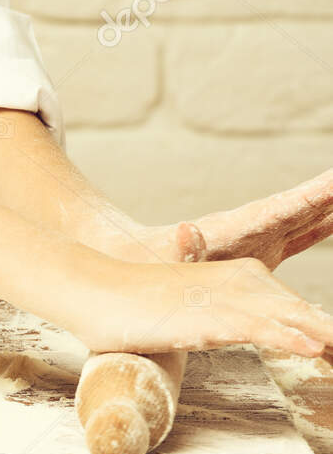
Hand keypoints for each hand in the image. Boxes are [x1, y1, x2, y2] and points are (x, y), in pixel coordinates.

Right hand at [73, 254, 332, 358]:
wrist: (91, 289)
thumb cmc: (133, 302)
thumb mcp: (185, 311)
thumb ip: (216, 315)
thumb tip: (234, 325)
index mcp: (235, 278)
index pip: (290, 306)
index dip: (317, 328)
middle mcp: (234, 283)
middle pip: (297, 310)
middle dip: (324, 331)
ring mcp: (219, 299)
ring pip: (285, 317)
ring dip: (319, 334)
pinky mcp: (203, 316)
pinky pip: (254, 327)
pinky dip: (285, 336)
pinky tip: (311, 348)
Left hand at [108, 166, 332, 271]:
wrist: (141, 258)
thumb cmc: (152, 260)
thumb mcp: (168, 255)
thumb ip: (184, 247)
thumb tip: (191, 230)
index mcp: (237, 227)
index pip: (280, 210)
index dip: (309, 200)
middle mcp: (254, 226)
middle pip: (300, 207)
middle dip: (329, 193)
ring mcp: (261, 237)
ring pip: (305, 217)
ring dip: (331, 206)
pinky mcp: (263, 251)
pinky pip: (300, 235)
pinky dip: (321, 226)